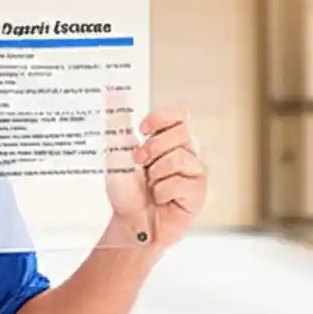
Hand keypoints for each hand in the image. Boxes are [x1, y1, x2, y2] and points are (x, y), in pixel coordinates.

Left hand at [102, 91, 207, 249]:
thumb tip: (112, 92)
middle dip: (153, 148)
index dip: (162, 117)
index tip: (142, 130)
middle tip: (140, 163)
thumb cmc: (127, 189)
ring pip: (180, 158)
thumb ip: (119, 122)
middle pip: (181, 132)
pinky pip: (180, 183)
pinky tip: (161, 199)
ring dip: (156, 173)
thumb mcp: (118, 152)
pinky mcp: (199, 193)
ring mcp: (196, 172)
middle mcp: (188, 151)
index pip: (180, 113)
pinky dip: (162, 193)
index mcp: (171, 138)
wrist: (128, 221)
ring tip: (151, 185)